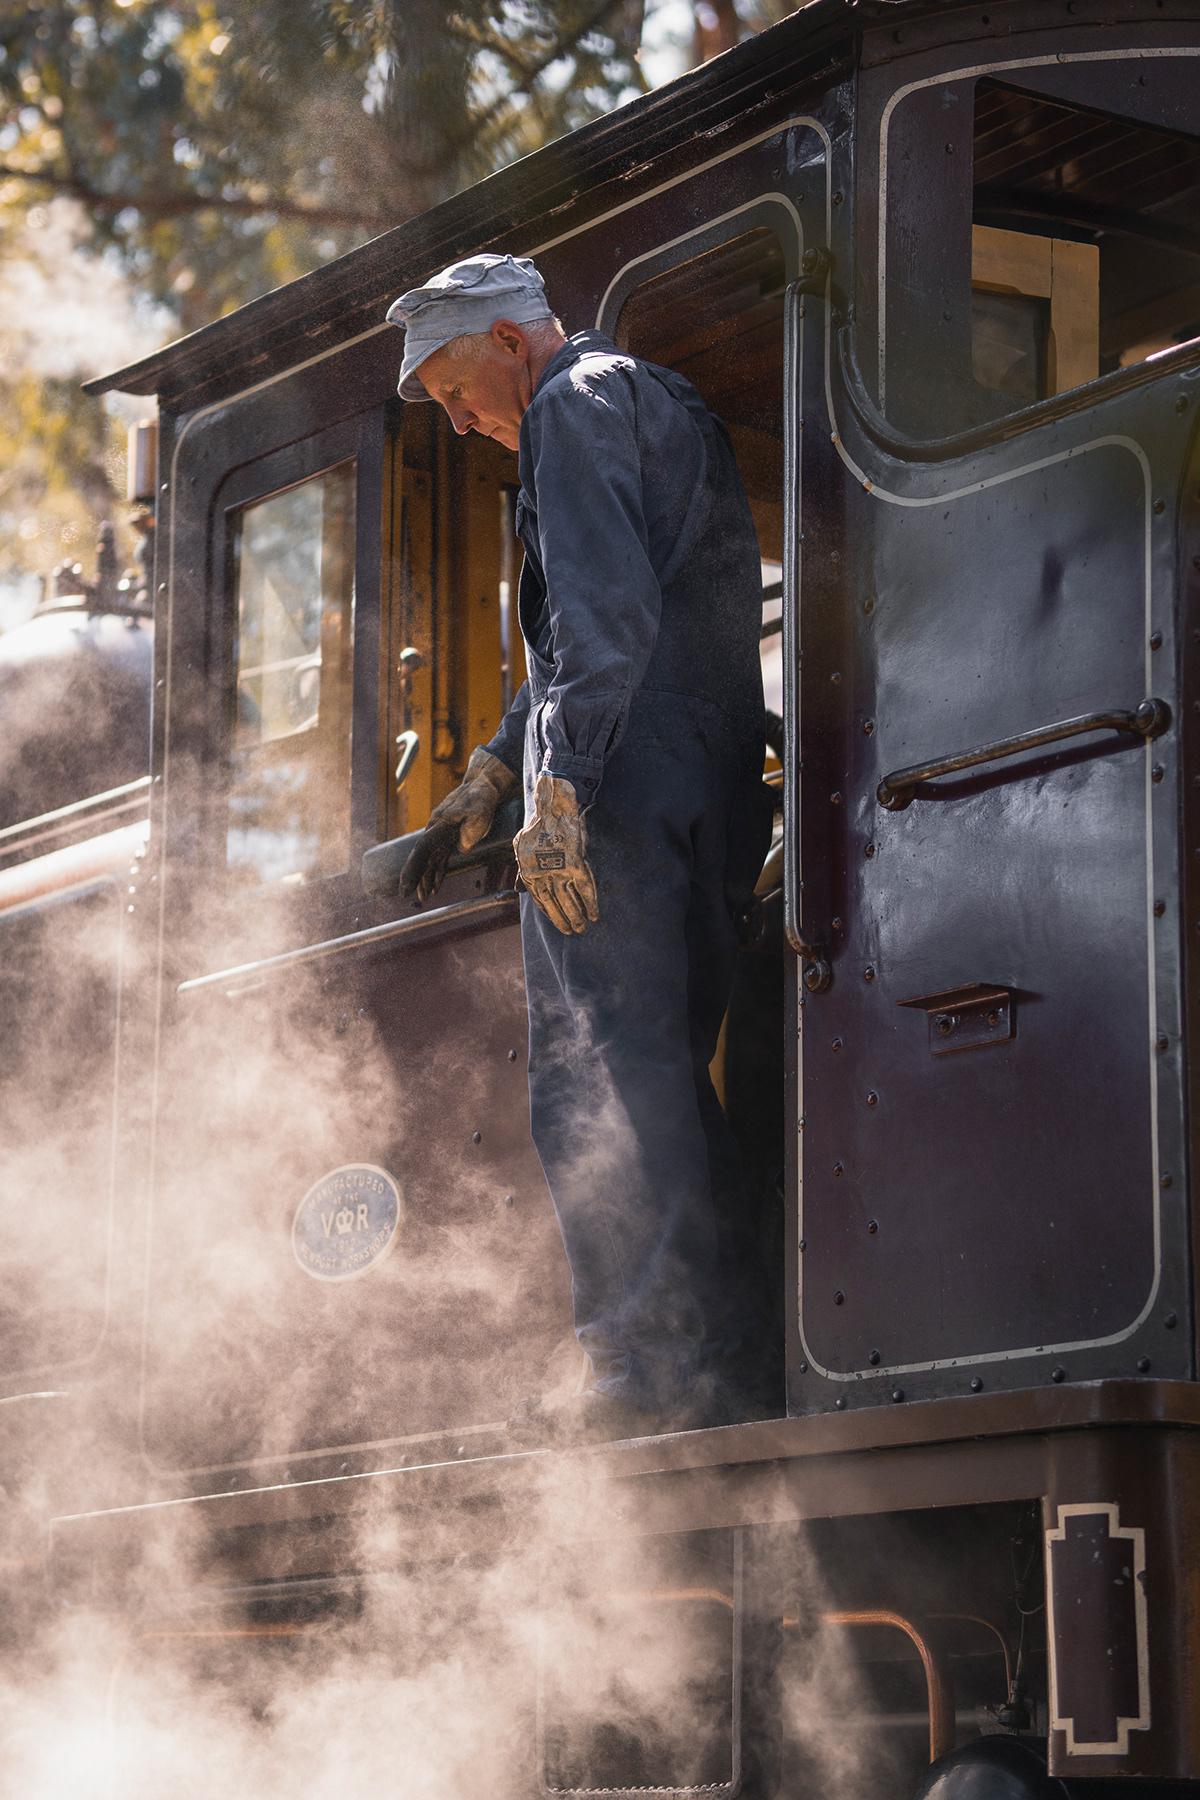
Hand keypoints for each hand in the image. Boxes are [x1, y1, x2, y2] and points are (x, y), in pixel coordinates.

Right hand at [400, 747, 517, 902]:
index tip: (406, 883)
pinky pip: (440, 859)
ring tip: (422, 897)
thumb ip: (470, 830)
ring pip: (430, 860)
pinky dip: (437, 873)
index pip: (421, 850)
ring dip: (425, 879)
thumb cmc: (481, 798)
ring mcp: (442, 835)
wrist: (483, 786)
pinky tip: (435, 886)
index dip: (412, 868)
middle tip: (406, 894)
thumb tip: (462, 848)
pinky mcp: (450, 839)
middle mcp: (436, 831)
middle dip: (413, 877)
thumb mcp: (479, 811)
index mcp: (438, 824)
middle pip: (421, 857)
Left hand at [514, 773, 599, 935]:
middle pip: (554, 904)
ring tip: (583, 927)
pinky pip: (585, 888)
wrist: (552, 806)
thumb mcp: (521, 847)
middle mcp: (542, 874)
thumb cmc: (538, 825)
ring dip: (577, 916)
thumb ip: (522, 868)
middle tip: (571, 931)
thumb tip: (520, 888)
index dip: (549, 913)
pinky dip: (591, 903)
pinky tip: (594, 914)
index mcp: (528, 871)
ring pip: (570, 900)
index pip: (539, 899)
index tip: (557, 922)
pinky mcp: (575, 863)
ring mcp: (558, 869)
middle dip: (563, 920)